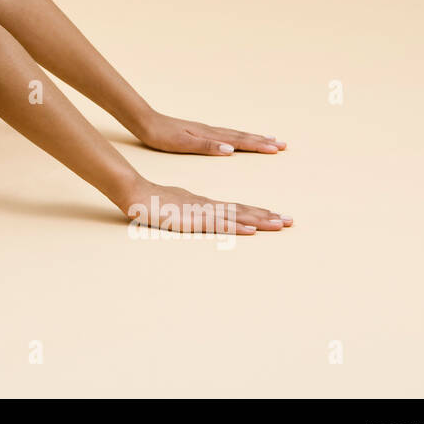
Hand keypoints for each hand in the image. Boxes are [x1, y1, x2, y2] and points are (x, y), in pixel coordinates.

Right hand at [120, 179, 291, 233]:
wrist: (134, 193)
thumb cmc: (150, 201)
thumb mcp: (176, 207)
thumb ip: (191, 211)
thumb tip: (203, 215)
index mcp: (204, 204)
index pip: (236, 209)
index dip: (257, 213)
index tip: (277, 217)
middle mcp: (207, 206)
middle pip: (242, 211)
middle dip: (267, 216)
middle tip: (290, 221)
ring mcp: (200, 212)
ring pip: (235, 217)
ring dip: (259, 221)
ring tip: (279, 224)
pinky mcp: (191, 220)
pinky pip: (218, 225)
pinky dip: (236, 228)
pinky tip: (250, 231)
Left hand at [136, 113, 284, 155]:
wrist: (146, 123)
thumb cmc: (162, 135)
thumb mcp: (183, 143)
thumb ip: (207, 146)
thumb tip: (231, 149)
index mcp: (210, 135)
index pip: (240, 140)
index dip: (259, 145)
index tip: (277, 149)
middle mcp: (212, 132)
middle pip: (243, 136)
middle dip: (263, 141)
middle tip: (283, 145)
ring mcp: (207, 131)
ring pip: (236, 134)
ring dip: (254, 138)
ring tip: (270, 140)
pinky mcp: (200, 133)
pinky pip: (227, 135)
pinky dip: (239, 137)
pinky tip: (239, 140)